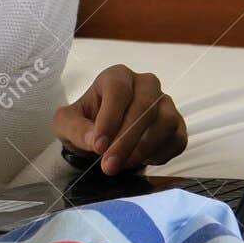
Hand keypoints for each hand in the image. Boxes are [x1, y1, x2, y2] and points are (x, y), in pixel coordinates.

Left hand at [52, 64, 187, 175]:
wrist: (104, 139)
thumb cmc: (85, 124)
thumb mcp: (66, 124)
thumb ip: (75, 128)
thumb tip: (95, 140)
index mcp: (117, 77)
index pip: (118, 90)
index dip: (109, 119)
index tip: (98, 146)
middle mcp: (145, 84)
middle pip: (144, 106)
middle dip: (126, 140)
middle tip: (109, 166)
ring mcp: (165, 104)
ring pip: (165, 122)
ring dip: (143, 149)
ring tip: (122, 165)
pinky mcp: (178, 125)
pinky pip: (176, 139)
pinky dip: (159, 155)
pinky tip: (139, 162)